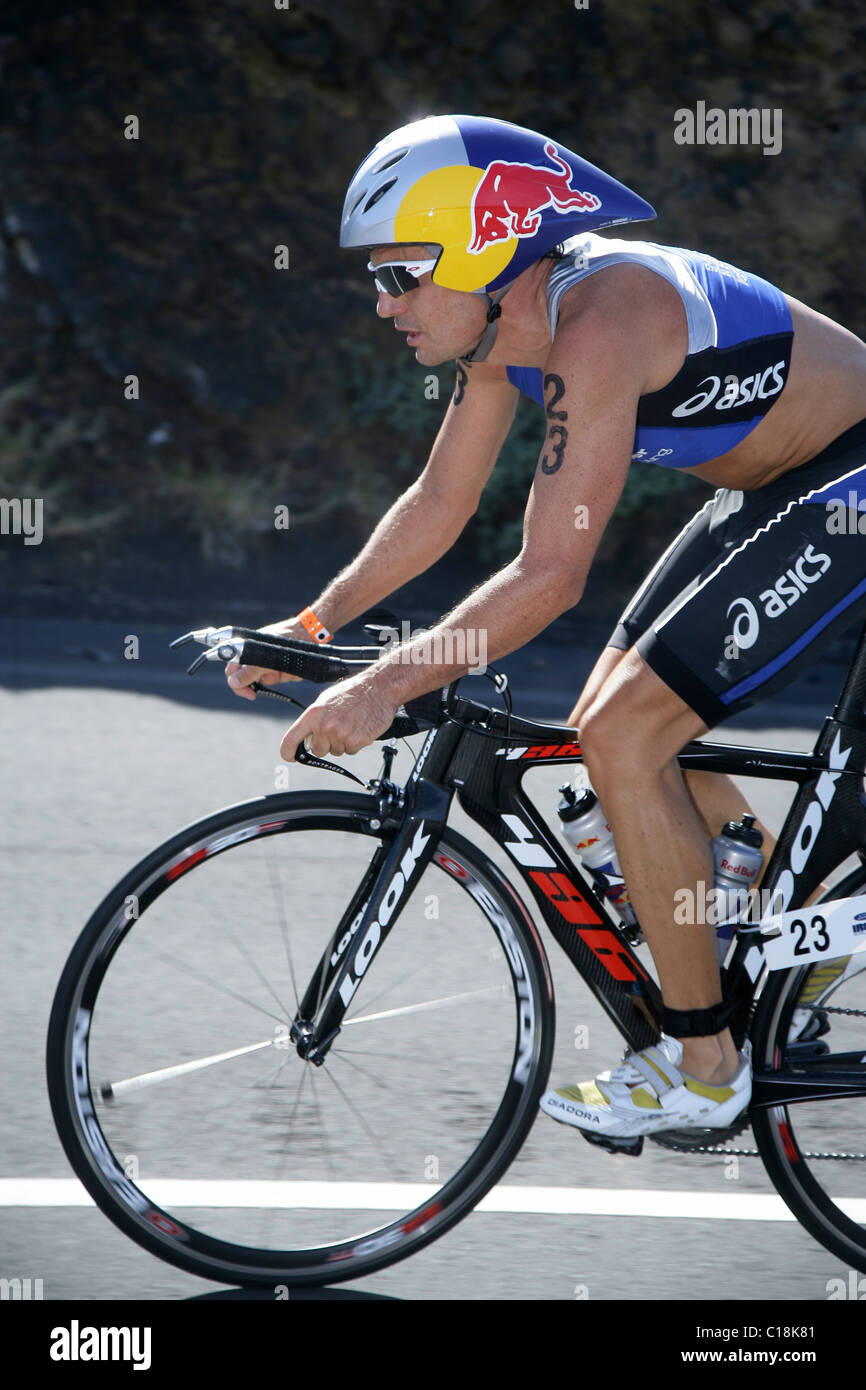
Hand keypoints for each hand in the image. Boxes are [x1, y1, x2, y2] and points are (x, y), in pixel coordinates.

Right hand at [226, 618, 310, 700]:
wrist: (310, 633)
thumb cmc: (286, 638)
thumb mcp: (267, 657)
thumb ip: (250, 671)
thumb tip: (234, 682)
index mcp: (245, 649)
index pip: (232, 671)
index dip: (238, 685)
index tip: (250, 694)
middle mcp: (255, 656)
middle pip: (251, 679)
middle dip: (267, 678)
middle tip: (277, 675)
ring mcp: (268, 662)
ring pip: (268, 680)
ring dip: (281, 675)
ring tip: (290, 664)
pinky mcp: (281, 666)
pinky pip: (282, 677)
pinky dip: (290, 674)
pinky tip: (296, 666)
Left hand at [280, 672, 398, 760]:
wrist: (379, 688)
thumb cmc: (353, 692)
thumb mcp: (326, 700)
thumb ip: (314, 719)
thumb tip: (307, 737)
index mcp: (313, 714)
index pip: (291, 739)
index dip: (288, 752)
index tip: (291, 756)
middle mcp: (324, 726)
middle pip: (318, 751)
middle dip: (326, 744)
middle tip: (338, 729)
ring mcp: (340, 735)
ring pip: (336, 751)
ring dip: (342, 743)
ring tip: (351, 724)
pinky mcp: (356, 742)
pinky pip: (350, 751)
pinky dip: (355, 744)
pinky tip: (360, 728)